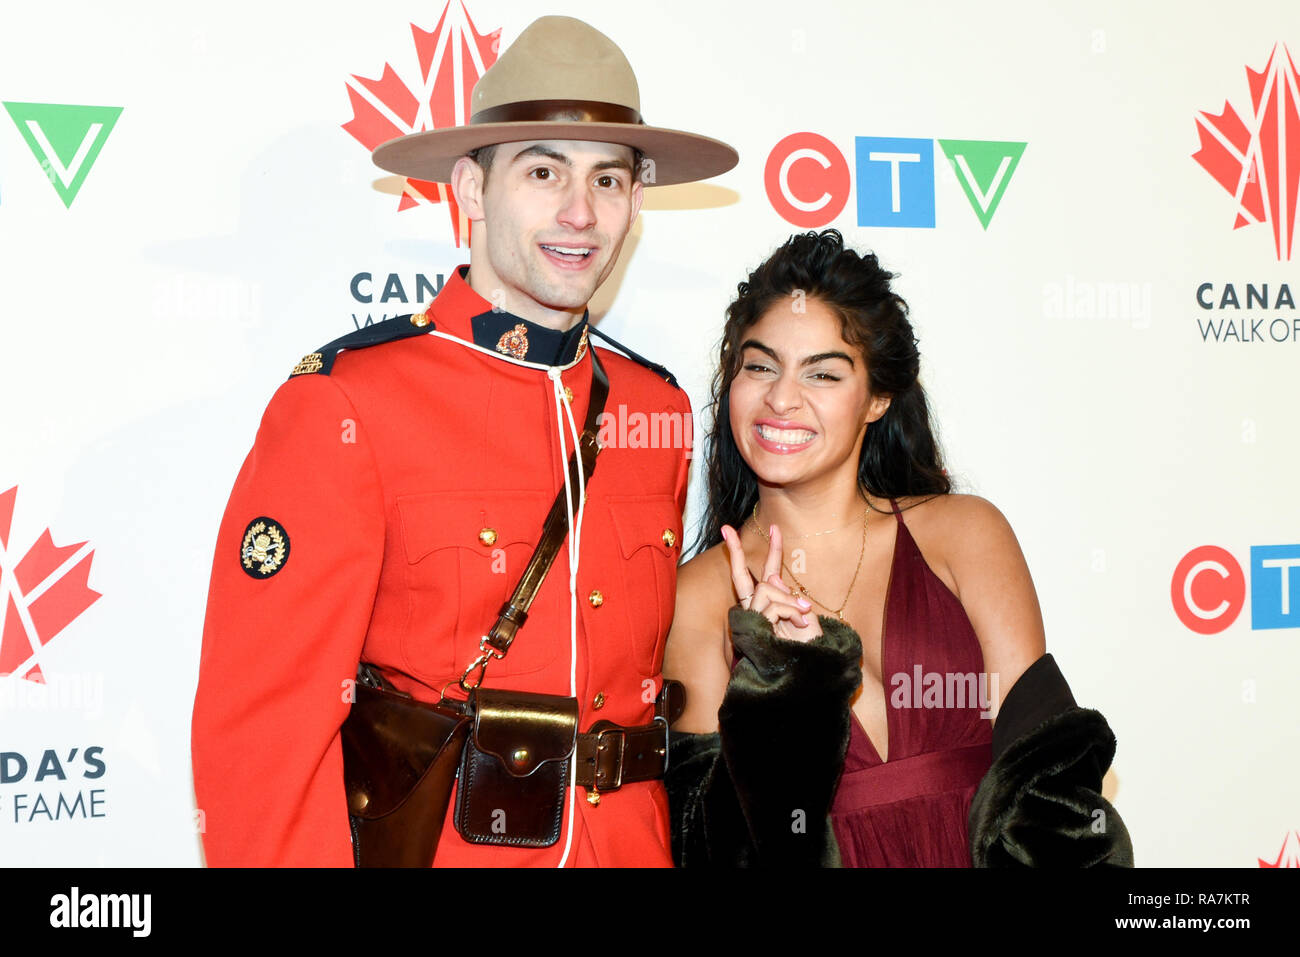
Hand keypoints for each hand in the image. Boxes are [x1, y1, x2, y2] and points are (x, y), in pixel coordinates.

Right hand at [720, 523, 822, 642]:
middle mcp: (758, 609)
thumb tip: (770, 577)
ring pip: (766, 590)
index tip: (775, 526)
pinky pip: (772, 606)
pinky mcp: (756, 626)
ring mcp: (754, 618)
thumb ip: (785, 597)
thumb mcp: (803, 617)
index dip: (773, 550)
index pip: (769, 573)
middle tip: (726, 528)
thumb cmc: (807, 647)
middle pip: (741, 576)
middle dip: (734, 551)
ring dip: (788, 602)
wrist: (809, 669)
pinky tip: (798, 622)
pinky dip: (789, 611)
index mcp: (772, 604)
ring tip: (802, 617)